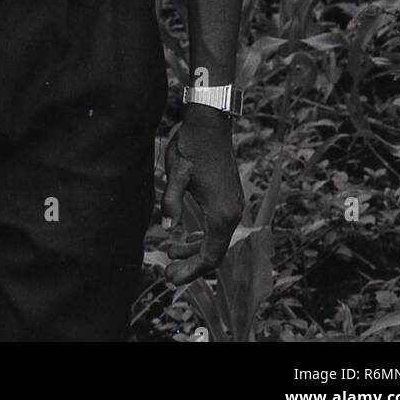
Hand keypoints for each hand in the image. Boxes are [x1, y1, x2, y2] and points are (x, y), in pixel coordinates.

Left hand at [160, 106, 242, 283]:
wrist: (212, 122)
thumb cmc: (193, 146)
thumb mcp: (176, 174)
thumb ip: (170, 203)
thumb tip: (165, 230)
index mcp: (221, 213)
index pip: (209, 256)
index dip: (190, 271)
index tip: (170, 277)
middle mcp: (233, 212)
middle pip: (215, 252)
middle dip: (192, 265)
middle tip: (168, 272)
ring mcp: (234, 203)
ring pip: (217, 239)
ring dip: (195, 248)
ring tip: (170, 249)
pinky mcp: (230, 195)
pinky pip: (219, 226)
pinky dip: (203, 235)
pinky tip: (185, 233)